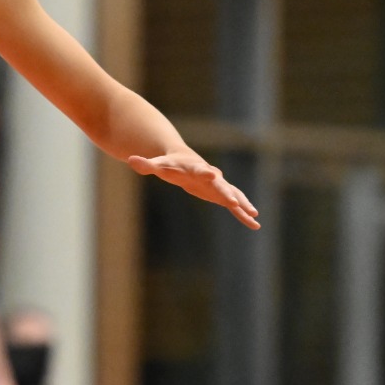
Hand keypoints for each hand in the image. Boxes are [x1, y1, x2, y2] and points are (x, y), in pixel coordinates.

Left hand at [128, 150, 259, 228]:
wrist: (185, 161)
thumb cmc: (169, 164)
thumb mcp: (157, 165)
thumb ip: (146, 164)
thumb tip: (129, 160)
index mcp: (195, 168)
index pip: (200, 170)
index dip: (206, 172)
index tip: (214, 174)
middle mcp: (211, 175)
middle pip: (220, 184)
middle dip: (227, 192)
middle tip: (235, 202)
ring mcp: (218, 185)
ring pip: (233, 194)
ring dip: (243, 204)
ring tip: (254, 215)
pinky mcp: (221, 194)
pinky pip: (235, 205)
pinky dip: (243, 214)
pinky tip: (255, 224)